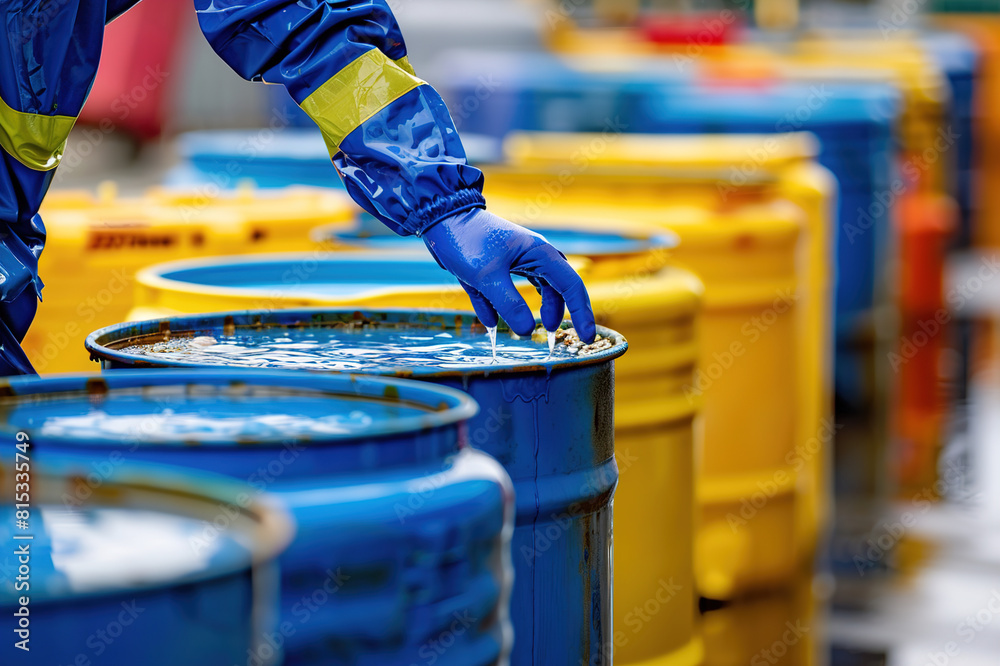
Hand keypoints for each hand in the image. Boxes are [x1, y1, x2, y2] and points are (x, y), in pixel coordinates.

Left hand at [422, 208, 595, 342]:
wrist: (438, 217)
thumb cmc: (466, 241)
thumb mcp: (488, 277)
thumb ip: (510, 304)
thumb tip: (528, 330)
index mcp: (539, 254)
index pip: (571, 286)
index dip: (582, 313)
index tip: (588, 337)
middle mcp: (531, 256)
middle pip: (557, 288)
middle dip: (563, 312)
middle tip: (563, 338)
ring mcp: (512, 261)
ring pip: (534, 289)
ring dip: (535, 310)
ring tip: (533, 330)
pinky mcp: (492, 267)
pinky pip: (502, 291)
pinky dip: (499, 307)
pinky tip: (491, 323)